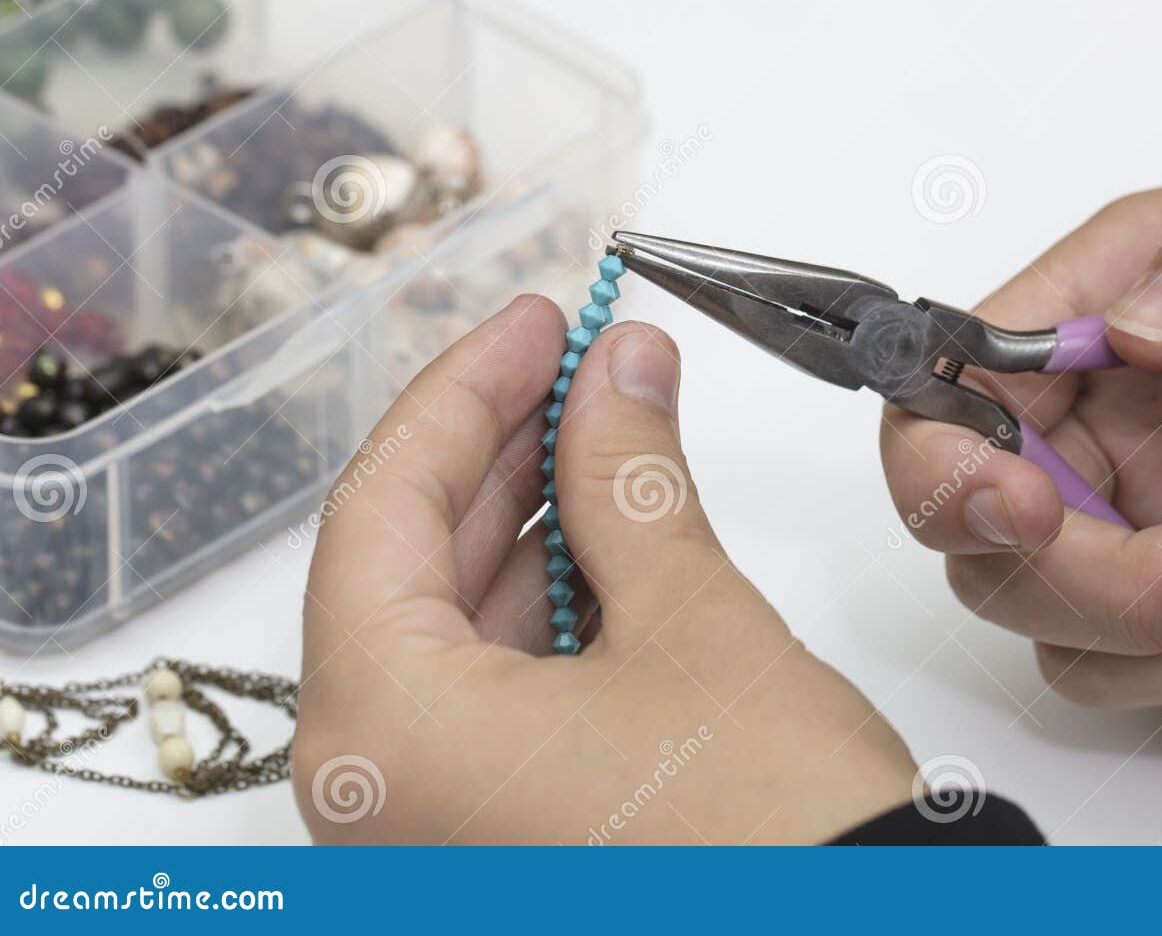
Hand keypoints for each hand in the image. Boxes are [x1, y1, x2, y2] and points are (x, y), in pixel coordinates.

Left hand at [294, 297, 914, 843]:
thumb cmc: (774, 845)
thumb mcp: (692, 620)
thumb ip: (628, 477)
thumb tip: (617, 373)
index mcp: (382, 739)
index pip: (382, 508)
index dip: (466, 393)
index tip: (536, 326)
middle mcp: (373, 803)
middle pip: (405, 570)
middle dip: (500, 454)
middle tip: (577, 369)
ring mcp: (424, 835)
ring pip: (447, 636)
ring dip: (527, 529)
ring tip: (605, 440)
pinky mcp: (485, 848)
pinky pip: (483, 703)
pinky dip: (541, 618)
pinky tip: (606, 544)